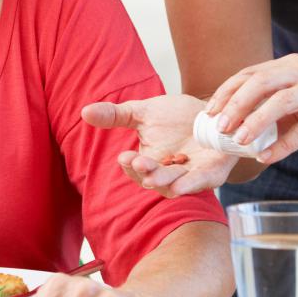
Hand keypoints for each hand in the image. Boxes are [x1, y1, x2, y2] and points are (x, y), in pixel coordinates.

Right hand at [82, 95, 237, 196]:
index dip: (130, 166)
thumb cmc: (177, 116)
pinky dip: (191, 184)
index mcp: (151, 162)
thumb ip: (115, 115)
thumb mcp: (143, 111)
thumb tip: (84, 112)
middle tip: (138, 164)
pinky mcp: (213, 173)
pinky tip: (182, 185)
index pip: (136, 169)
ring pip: (176, 185)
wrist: (213, 112)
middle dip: (146, 173)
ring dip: (164, 182)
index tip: (124, 157)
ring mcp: (192, 176)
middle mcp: (169, 173)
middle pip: (155, 180)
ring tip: (153, 178)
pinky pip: (202, 182)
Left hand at [207, 53, 297, 163]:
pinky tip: (268, 158)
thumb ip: (275, 105)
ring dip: (256, 121)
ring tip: (238, 141)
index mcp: (290, 65)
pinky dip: (284, 144)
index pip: (250, 73)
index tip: (209, 111)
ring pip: (281, 101)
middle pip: (261, 82)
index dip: (227, 91)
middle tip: (218, 126)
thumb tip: (238, 127)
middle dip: (236, 104)